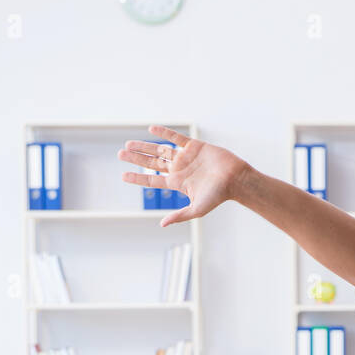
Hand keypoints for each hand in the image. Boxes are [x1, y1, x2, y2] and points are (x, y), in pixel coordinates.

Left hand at [117, 125, 249, 225]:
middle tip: (120, 154)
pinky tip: (151, 129)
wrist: (235, 179)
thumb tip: (162, 224)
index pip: (152, 181)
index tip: (123, 176)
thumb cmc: (218, 196)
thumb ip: (179, 215)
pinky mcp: (194, 146)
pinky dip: (164, 133)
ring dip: (144, 146)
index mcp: (177, 183)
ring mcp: (185, 157)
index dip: (137, 178)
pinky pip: (176, 138)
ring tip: (128, 143)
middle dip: (136, 159)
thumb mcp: (196, 209)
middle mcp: (179, 169)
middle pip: (152, 163)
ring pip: (160, 150)